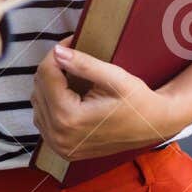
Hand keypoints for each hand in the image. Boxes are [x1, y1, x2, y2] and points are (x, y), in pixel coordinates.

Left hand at [31, 36, 186, 160]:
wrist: (154, 127)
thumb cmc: (139, 102)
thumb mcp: (115, 78)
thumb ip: (84, 65)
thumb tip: (58, 52)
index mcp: (69, 118)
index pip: (46, 75)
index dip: (56, 53)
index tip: (70, 41)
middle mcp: (59, 136)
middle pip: (39, 88)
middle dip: (53, 68)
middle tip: (72, 55)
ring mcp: (59, 146)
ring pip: (38, 103)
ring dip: (50, 85)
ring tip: (71, 76)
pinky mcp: (62, 150)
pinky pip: (43, 119)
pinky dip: (51, 103)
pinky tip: (68, 95)